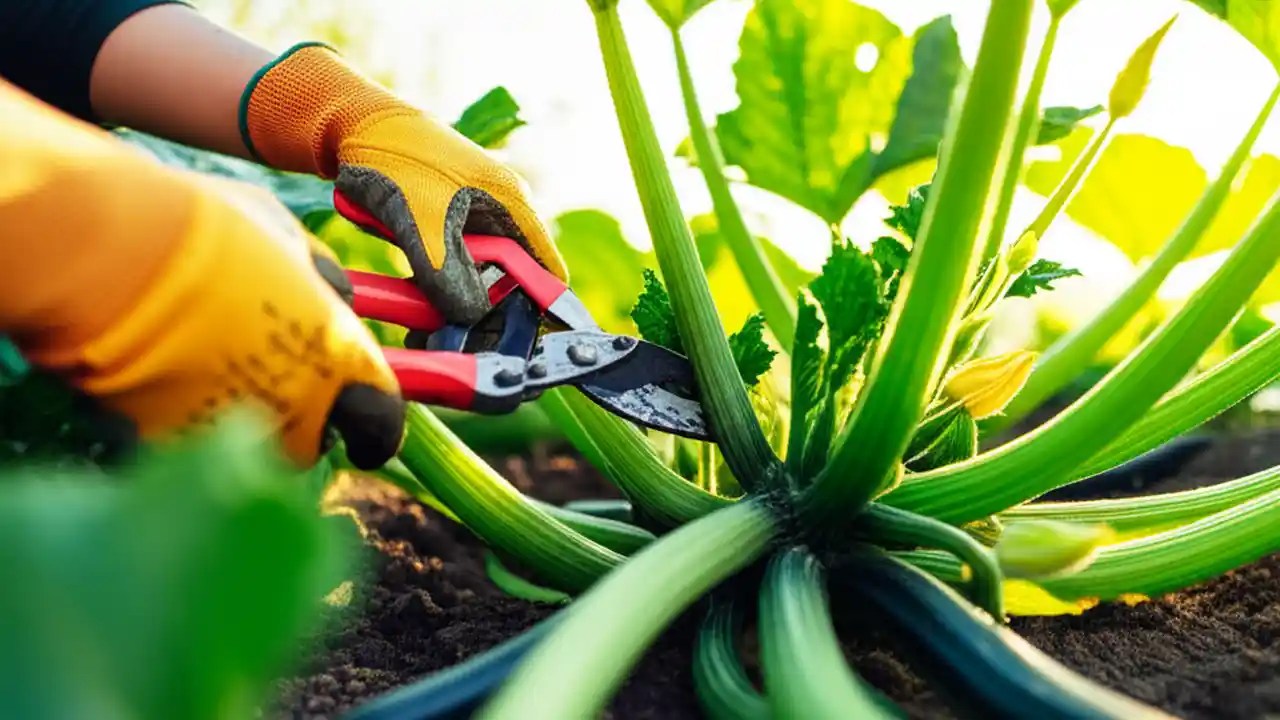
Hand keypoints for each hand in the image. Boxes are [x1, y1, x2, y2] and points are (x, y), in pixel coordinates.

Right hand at [0, 80, 403, 468]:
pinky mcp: (170, 449)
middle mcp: (296, 415)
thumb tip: (328, 290)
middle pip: (312, 443)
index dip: (377, 424)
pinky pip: (193, 444)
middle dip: (302, 420)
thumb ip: (318, 275)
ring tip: (215, 371)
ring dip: (249, 422)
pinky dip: (190, 421)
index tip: (369, 425)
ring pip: (254, 451)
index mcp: (339, 363)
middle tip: (277, 380)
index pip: (381, 420)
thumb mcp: (286, 236)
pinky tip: (169, 379)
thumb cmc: (209, 232)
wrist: (112, 258)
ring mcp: (232, 438)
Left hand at [240, 43, 567, 325]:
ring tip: (425, 321)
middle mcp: (501, 212)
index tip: (510, 340)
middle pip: (511, 279)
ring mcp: (474, 216)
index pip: (547, 270)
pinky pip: (452, 263)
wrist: (352, 123)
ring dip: (454, 298)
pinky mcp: (447, 220)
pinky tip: (412, 292)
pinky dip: (435, 281)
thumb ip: (449, 274)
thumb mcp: (422, 222)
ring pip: (477, 275)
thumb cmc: (396, 161)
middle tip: (455, 336)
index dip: (536, 308)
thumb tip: (472, 319)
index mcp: (513, 204)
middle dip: (486, 310)